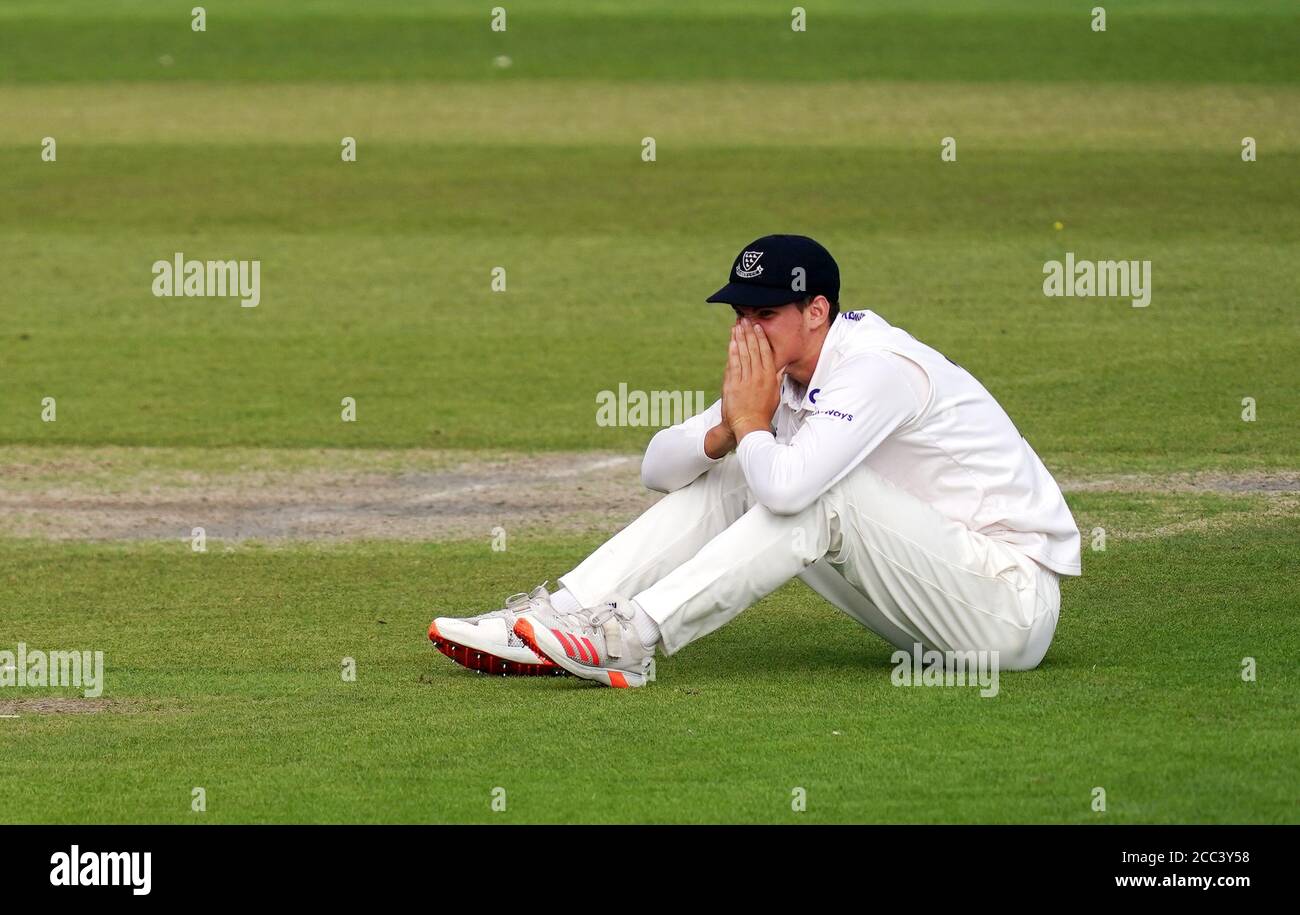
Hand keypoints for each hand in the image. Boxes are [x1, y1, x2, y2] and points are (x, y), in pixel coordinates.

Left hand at [724, 318, 784, 440]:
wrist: (748, 425)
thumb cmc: (762, 412)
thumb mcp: (774, 394)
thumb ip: (777, 378)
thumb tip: (782, 367)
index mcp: (769, 378)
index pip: (765, 352)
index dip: (761, 338)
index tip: (757, 327)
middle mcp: (758, 377)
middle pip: (753, 350)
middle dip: (749, 333)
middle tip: (745, 320)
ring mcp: (745, 380)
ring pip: (743, 354)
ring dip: (739, 338)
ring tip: (737, 326)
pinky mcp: (734, 385)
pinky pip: (734, 365)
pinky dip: (732, 352)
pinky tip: (731, 342)